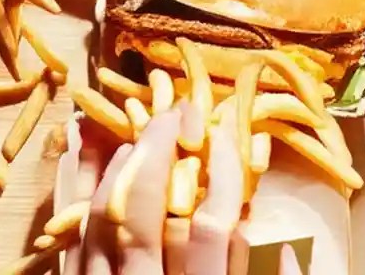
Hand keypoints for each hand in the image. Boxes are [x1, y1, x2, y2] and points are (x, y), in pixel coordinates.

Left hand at [70, 107, 303, 274]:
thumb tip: (287, 250)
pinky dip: (91, 200)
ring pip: (101, 222)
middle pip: (142, 214)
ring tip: (142, 138)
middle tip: (173, 113)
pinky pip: (77, 241)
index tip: (225, 132)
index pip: (210, 227)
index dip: (219, 174)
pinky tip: (110, 176)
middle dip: (156, 153)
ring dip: (120, 171)